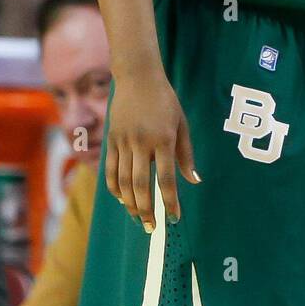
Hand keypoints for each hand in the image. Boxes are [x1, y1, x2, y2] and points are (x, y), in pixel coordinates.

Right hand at [105, 69, 198, 231]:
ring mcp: (123, 142)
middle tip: (151, 228)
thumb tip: (194, 181)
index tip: (174, 218)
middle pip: (141, 185)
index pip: (166, 178)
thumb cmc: (166, 101)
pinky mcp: (111, 140)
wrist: (138, 77)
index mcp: (163, 139)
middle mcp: (142, 143)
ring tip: (137, 218)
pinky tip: (122, 199)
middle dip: (146, 210)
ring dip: (130, 203)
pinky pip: (110, 170)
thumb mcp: (182, 124)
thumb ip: (186, 154)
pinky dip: (114, 188)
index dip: (170, 201)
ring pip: (123, 181)